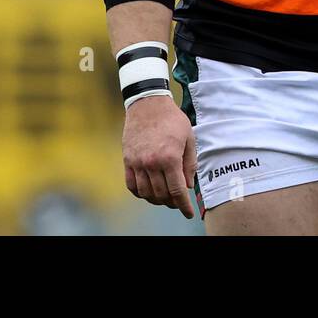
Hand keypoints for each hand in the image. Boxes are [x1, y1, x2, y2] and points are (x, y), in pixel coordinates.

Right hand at [123, 95, 197, 217]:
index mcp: (170, 158)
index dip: (184, 205)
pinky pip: (131, 185)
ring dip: (156, 200)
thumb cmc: (172, 119)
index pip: (177, 191)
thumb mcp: (189, 138)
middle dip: (172, 202)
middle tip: (178, 202)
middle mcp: (152, 163)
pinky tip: (148, 192)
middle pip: (161, 194)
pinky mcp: (128, 160)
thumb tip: (188, 185)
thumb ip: (190, 163)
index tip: (189, 213)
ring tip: (165, 197)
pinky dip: (140, 193)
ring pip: (146, 193)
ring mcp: (137, 163)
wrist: (148, 104)